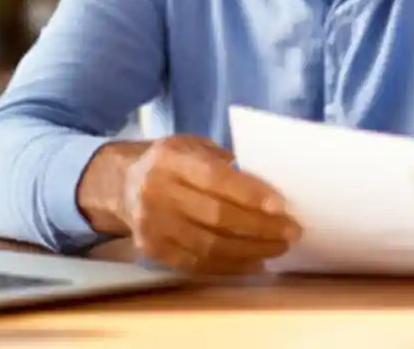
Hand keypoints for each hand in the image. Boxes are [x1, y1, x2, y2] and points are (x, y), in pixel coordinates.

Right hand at [78, 135, 300, 273]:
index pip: (215, 178)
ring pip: (208, 245)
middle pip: (215, 216)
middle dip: (259, 227)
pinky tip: (254, 263)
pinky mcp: (152, 250)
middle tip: (291, 231)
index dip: (249, 193)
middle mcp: (156, 192)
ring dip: (250, 250)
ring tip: (278, 248)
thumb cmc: (173, 162)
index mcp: (170, 159)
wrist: (121, 184)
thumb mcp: (194, 146)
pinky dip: (230, 266)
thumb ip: (226, 162)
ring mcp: (151, 225)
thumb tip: (269, 188)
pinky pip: (197, 263)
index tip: (280, 206)